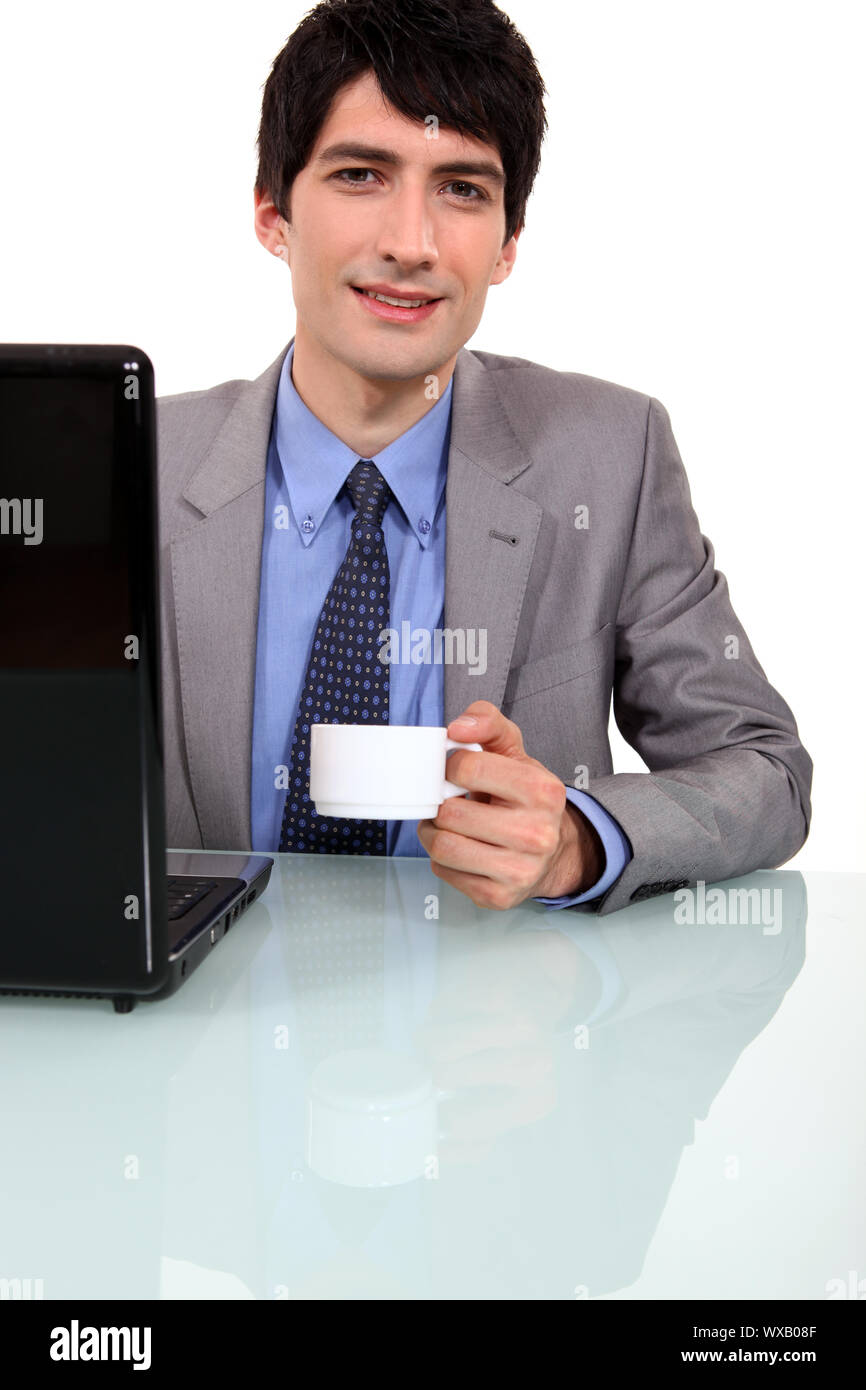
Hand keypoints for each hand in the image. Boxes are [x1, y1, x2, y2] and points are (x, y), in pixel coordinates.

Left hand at [416, 700, 602, 909]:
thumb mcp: (514, 752)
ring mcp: (519, 870)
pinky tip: (461, 848)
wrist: (552, 851)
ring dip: (434, 832)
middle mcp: (536, 833)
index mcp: (542, 790)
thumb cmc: (524, 798)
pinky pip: (443, 871)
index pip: (468, 768)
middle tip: (449, 802)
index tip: (454, 772)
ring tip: (448, 825)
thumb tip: (457, 728)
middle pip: (450, 812)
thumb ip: (487, 723)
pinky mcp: (498, 896)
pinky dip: (442, 858)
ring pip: (443, 846)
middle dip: (440, 804)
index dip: (449, 767)